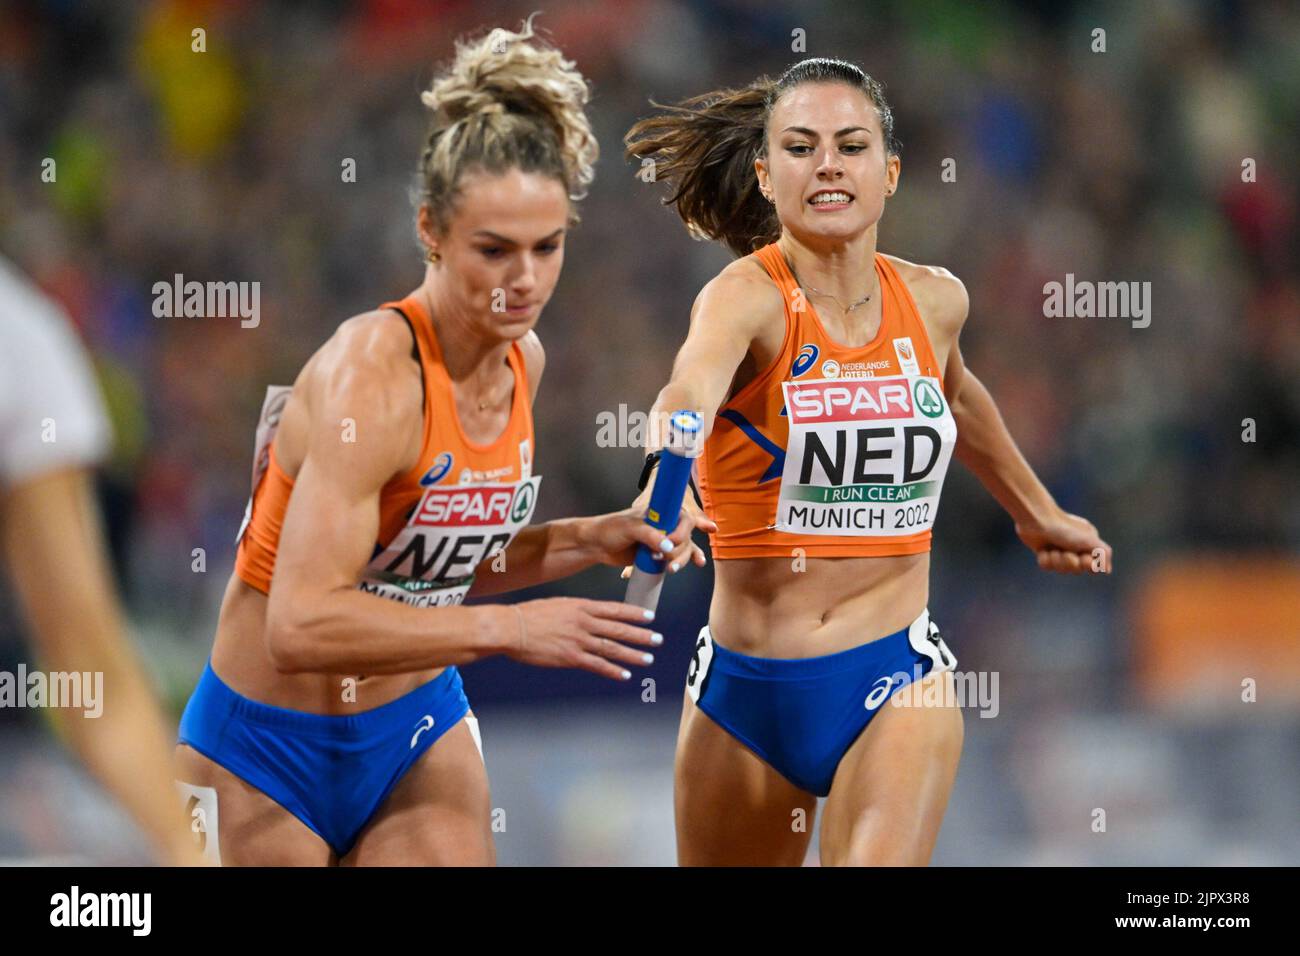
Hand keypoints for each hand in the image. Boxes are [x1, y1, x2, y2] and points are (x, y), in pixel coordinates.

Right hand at [503, 598, 661, 680]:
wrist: (511, 627)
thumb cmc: (529, 615)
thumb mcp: (558, 605)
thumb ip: (576, 611)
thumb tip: (589, 615)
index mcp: (581, 606)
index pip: (615, 609)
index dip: (634, 613)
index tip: (649, 616)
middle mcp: (584, 622)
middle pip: (619, 629)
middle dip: (640, 635)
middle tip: (658, 639)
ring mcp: (578, 640)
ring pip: (612, 648)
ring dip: (632, 654)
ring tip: (648, 658)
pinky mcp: (571, 657)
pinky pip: (597, 665)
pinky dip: (613, 670)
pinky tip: (625, 674)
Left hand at [613, 483, 716, 579]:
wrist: (595, 545)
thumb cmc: (609, 529)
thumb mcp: (630, 528)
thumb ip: (649, 535)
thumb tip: (668, 546)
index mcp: (660, 512)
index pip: (683, 518)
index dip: (682, 531)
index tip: (672, 542)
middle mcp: (664, 525)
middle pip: (686, 537)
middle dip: (681, 550)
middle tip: (666, 559)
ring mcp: (662, 540)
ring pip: (683, 549)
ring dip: (682, 559)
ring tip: (671, 568)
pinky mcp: (658, 554)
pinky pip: (676, 557)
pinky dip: (685, 560)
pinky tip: (697, 563)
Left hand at [1015, 507, 1111, 574]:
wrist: (1036, 520)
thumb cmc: (1065, 529)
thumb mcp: (1090, 540)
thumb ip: (1104, 553)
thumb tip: (1107, 570)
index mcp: (1089, 542)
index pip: (1094, 565)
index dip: (1088, 565)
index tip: (1084, 558)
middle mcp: (1075, 546)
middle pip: (1076, 569)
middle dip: (1070, 563)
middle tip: (1065, 552)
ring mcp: (1059, 549)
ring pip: (1061, 569)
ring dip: (1056, 560)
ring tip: (1052, 549)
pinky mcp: (1044, 551)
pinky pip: (1047, 566)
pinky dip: (1045, 559)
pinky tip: (1042, 549)